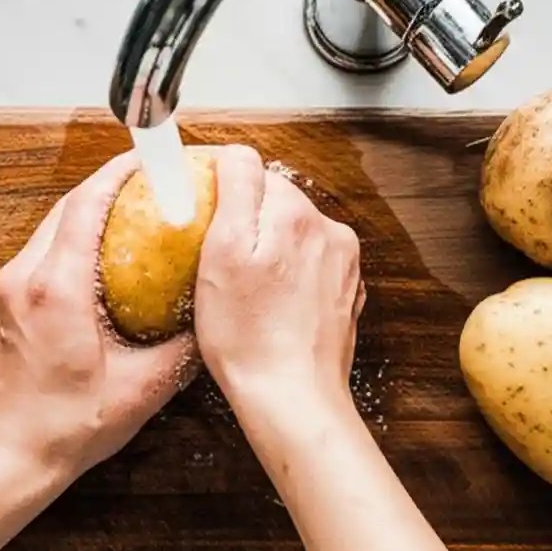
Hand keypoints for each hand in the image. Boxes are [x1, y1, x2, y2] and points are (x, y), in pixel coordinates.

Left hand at [0, 150, 199, 477]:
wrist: (7, 459)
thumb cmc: (60, 431)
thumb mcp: (141, 390)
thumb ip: (183, 350)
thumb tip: (213, 321)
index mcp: (56, 290)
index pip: (87, 205)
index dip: (121, 173)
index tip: (149, 158)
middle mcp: (24, 280)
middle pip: (68, 206)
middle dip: (111, 186)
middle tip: (151, 181)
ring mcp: (8, 289)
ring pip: (51, 226)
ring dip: (91, 212)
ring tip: (134, 212)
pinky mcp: (5, 303)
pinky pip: (42, 252)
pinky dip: (74, 239)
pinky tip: (104, 256)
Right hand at [194, 146, 364, 410]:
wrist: (292, 398)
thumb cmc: (247, 335)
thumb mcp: (222, 252)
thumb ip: (235, 188)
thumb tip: (236, 152)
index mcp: (298, 214)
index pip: (252, 176)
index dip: (222, 202)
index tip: (205, 233)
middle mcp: (330, 232)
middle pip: (275, 208)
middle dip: (248, 230)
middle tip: (220, 272)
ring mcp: (344, 266)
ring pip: (293, 241)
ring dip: (269, 257)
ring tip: (245, 297)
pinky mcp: (346, 296)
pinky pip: (309, 272)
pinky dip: (289, 284)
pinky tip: (269, 312)